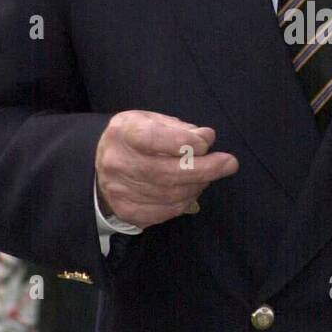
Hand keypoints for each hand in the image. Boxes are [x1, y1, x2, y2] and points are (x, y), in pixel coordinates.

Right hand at [95, 111, 237, 228]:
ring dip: (199, 184)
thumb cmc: (135, 138)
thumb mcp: (152, 120)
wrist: (101, 166)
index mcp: (123, 132)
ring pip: (171, 194)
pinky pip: (167, 211)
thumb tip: (206, 137)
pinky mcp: (128, 212)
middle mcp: (117, 163)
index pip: (154, 139)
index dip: (185, 142)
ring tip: (209, 174)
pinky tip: (192, 188)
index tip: (206, 141)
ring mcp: (120, 191)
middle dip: (205, 168)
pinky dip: (187, 200)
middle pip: (167, 172)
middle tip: (229, 163)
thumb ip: (180, 128)